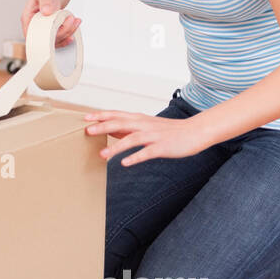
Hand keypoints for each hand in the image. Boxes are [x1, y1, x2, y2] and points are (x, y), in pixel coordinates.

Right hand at [22, 0, 79, 46]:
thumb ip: (46, 0)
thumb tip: (46, 12)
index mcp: (28, 19)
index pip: (34, 35)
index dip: (46, 37)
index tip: (59, 28)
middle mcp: (34, 27)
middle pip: (46, 40)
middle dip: (61, 32)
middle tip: (71, 19)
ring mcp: (44, 30)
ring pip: (55, 40)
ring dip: (68, 33)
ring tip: (75, 20)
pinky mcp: (52, 31)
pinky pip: (60, 38)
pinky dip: (69, 33)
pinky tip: (75, 26)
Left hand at [84, 111, 212, 165]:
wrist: (195, 132)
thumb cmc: (168, 130)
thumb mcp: (146, 125)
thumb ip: (127, 127)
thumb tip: (108, 128)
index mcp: (139, 119)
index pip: (116, 115)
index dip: (101, 115)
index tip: (85, 117)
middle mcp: (144, 125)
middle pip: (121, 124)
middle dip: (103, 127)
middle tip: (87, 131)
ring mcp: (153, 136)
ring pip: (132, 139)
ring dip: (116, 147)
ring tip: (102, 155)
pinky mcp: (162, 147)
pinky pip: (147, 153)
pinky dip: (135, 157)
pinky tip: (125, 163)